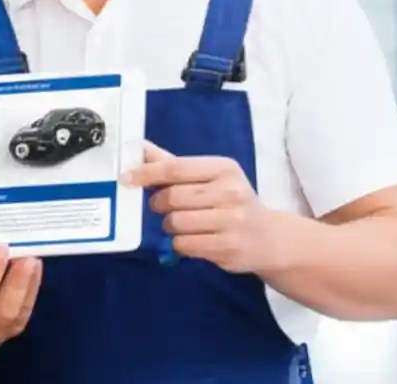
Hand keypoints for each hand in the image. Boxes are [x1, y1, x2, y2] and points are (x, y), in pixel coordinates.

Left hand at [124, 141, 275, 273]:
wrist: (269, 238)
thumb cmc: (232, 202)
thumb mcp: (211, 177)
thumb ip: (174, 164)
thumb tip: (139, 148)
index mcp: (224, 168)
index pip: (175, 168)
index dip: (146, 173)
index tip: (127, 178)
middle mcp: (230, 192)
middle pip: (172, 197)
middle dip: (159, 204)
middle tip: (165, 207)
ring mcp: (231, 221)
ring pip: (175, 222)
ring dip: (169, 226)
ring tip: (183, 224)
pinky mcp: (228, 248)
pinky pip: (183, 245)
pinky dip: (180, 243)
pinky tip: (193, 239)